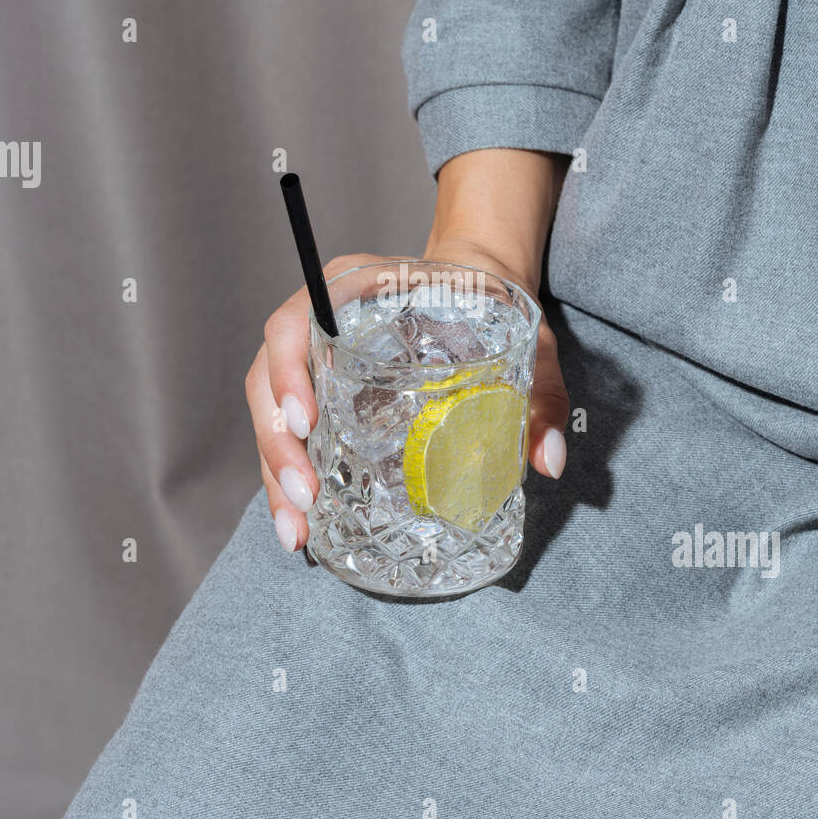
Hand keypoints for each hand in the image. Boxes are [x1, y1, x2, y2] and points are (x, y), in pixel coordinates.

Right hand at [245, 248, 568, 552]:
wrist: (481, 293)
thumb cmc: (493, 307)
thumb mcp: (527, 341)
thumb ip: (542, 394)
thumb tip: (549, 459)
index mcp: (353, 288)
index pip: (294, 322)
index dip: (287, 372)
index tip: (305, 421)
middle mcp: (322, 322)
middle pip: (267, 380)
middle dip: (276, 445)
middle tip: (302, 499)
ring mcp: (316, 362)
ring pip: (271, 415)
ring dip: (274, 473)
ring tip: (295, 531)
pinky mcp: (322, 399)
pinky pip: (290, 436)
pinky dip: (288, 480)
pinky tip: (302, 526)